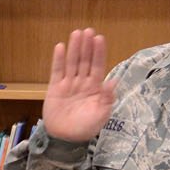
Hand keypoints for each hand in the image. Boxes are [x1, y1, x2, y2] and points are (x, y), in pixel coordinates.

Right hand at [43, 28, 117, 144]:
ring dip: (74, 48)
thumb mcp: (101, 115)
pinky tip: (60, 47)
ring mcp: (68, 84)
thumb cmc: (85, 128)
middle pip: (85, 60)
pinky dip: (58, 59)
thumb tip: (114, 81)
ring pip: (72, 62)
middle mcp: (83, 83)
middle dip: (87, 46)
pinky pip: (57, 71)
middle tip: (88, 30)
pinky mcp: (55, 88)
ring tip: (76, 34)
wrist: (65, 139)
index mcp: (95, 88)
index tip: (99, 38)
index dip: (99, 52)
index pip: (98, 66)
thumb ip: (107, 98)